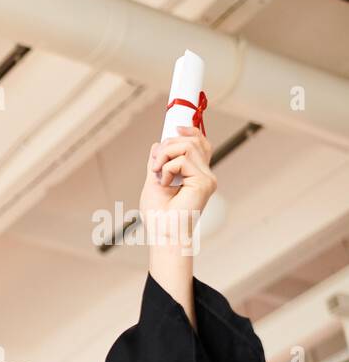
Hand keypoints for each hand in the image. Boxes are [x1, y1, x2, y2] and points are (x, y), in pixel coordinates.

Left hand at [139, 125, 216, 246]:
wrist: (163, 233)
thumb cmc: (158, 215)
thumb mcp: (154, 181)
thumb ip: (157, 163)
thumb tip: (157, 144)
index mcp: (196, 174)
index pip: (200, 145)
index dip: (191, 132)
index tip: (175, 128)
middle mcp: (205, 175)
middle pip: (193, 141)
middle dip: (168, 144)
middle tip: (155, 164)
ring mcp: (207, 178)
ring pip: (188, 146)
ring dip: (165, 155)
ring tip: (157, 173)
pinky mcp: (204, 182)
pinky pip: (183, 160)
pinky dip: (167, 168)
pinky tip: (164, 182)